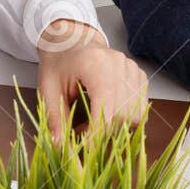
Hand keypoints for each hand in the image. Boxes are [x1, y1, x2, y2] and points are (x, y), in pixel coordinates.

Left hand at [35, 20, 148, 142]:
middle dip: (103, 132)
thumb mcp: (48, 89)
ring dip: (116, 128)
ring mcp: (132, 69)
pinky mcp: (139, 76)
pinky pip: (141, 109)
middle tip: (81, 133)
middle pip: (123, 114)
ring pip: (136, 115)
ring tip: (93, 123)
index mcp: (95, 64)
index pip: (106, 106)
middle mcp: (119, 64)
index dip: (97, 133)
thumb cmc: (59, 62)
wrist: (71, 40)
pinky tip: (107, 115)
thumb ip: (54, 117)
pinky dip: (125, 119)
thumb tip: (58, 146)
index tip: (84, 148)